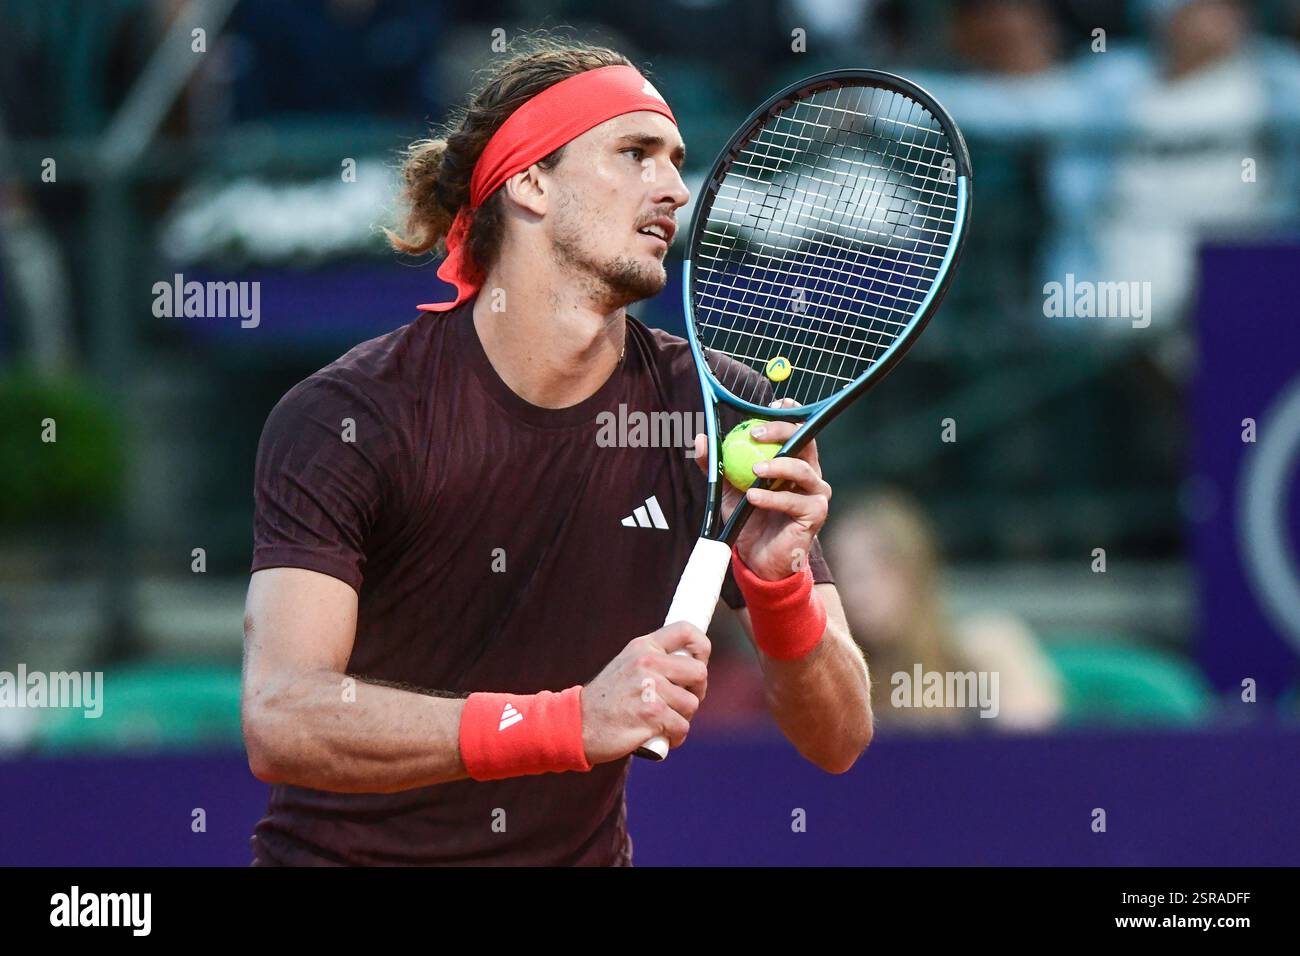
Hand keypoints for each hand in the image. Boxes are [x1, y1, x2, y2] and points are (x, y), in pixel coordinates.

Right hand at [580, 622, 709, 763]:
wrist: (577, 724)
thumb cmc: (608, 699)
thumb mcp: (627, 666)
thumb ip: (655, 661)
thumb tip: (694, 665)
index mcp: (643, 647)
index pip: (686, 631)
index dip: (702, 648)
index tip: (698, 663)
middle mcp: (647, 663)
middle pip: (699, 672)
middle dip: (697, 691)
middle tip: (681, 702)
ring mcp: (649, 688)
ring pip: (692, 704)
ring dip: (682, 718)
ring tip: (661, 721)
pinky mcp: (651, 715)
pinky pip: (682, 727)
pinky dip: (675, 736)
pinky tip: (660, 735)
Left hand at [691, 398, 831, 581]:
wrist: (758, 558)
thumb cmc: (747, 519)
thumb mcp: (726, 489)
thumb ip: (716, 464)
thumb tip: (701, 438)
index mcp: (794, 461)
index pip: (797, 430)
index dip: (788, 414)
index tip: (770, 406)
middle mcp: (810, 473)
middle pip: (805, 441)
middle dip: (781, 431)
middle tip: (754, 434)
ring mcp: (816, 493)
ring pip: (803, 469)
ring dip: (777, 466)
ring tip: (754, 470)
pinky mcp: (816, 513)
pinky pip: (794, 500)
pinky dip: (772, 498)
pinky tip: (753, 498)